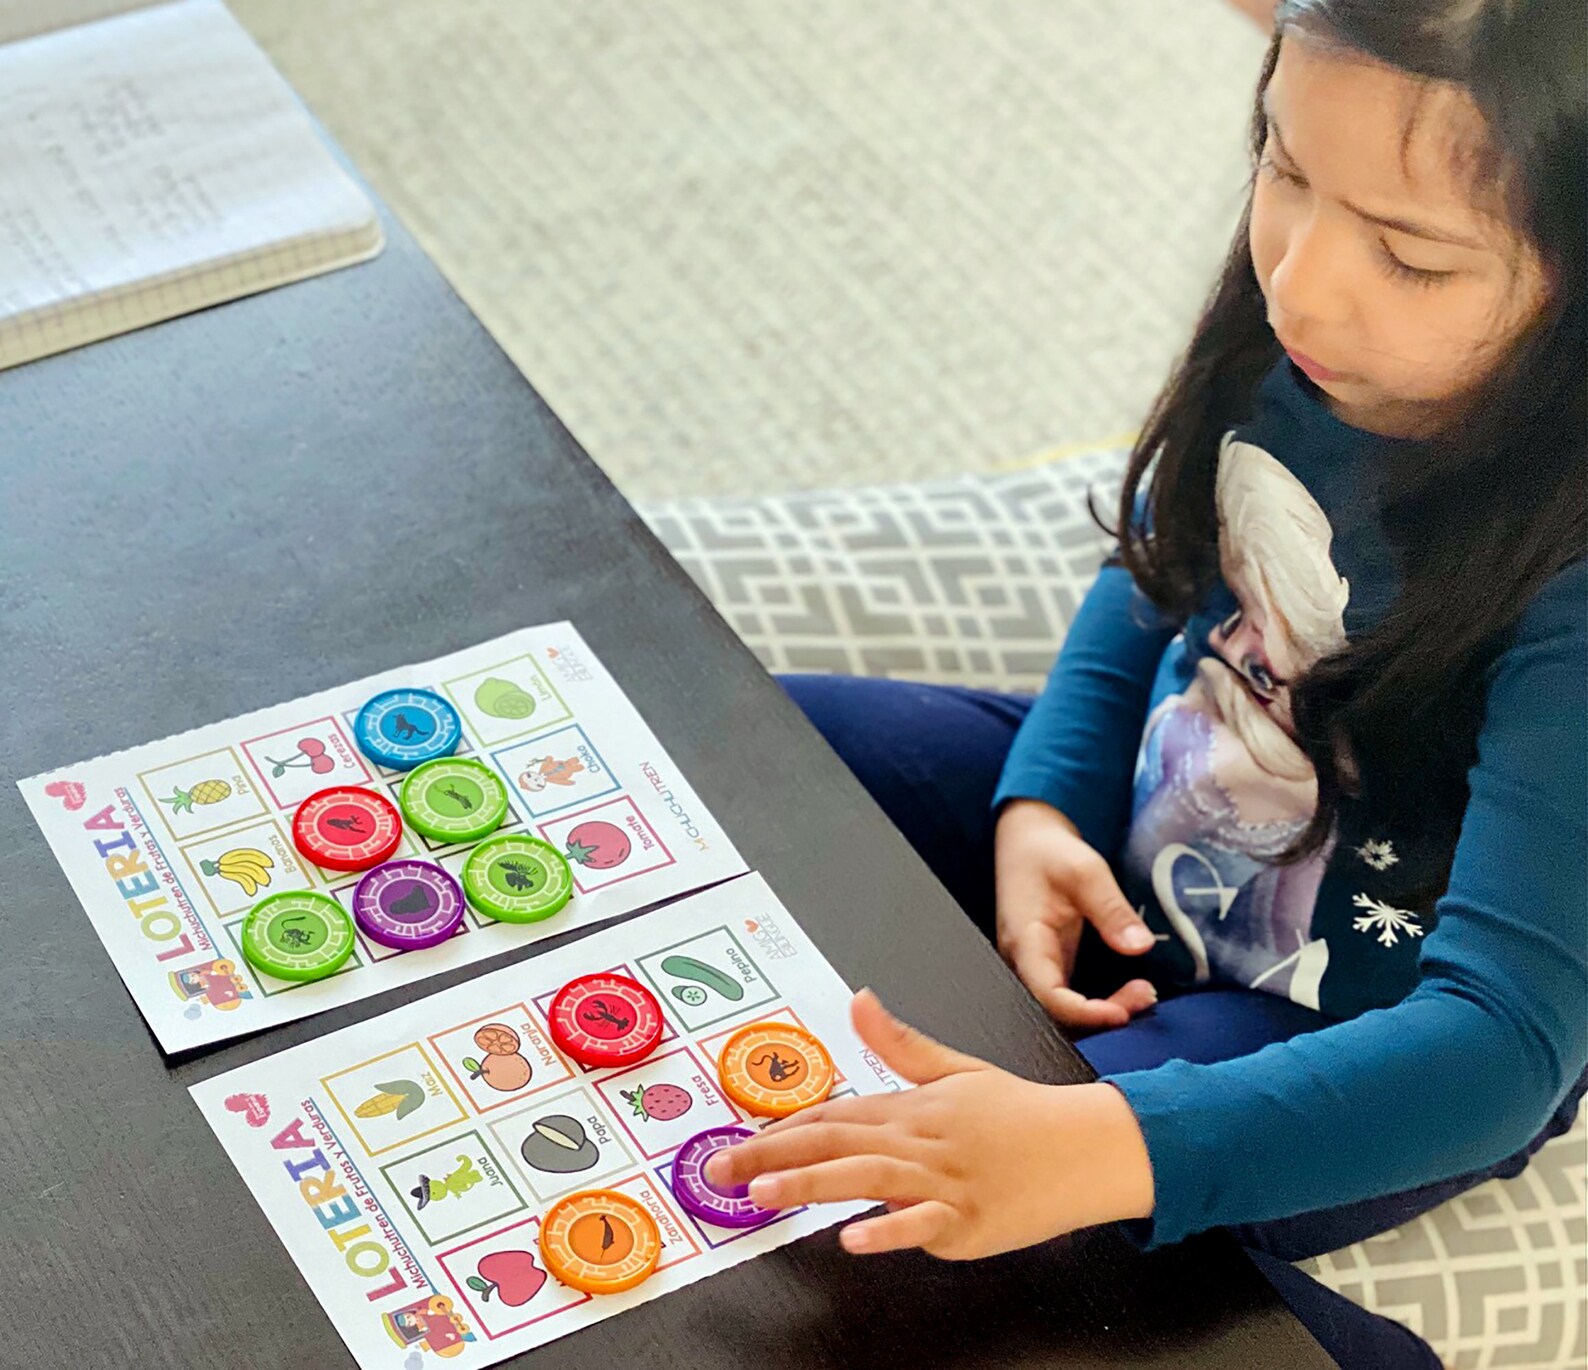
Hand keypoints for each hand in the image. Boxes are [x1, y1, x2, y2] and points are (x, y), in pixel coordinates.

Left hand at [707, 989, 1154, 1258]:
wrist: (1084, 1145)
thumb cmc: (1018, 1112)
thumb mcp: (955, 1067)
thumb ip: (899, 1043)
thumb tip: (859, 1000)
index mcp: (912, 1105)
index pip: (834, 1115)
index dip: (782, 1129)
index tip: (738, 1141)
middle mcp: (919, 1140)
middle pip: (835, 1143)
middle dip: (771, 1156)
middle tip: (720, 1169)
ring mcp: (941, 1182)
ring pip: (865, 1178)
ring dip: (810, 1184)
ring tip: (762, 1194)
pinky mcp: (966, 1222)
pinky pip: (921, 1225)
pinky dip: (888, 1230)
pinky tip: (852, 1237)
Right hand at [994, 799, 1157, 1028]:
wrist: (1025, 840)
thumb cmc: (1049, 852)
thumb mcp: (1086, 871)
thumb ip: (1111, 910)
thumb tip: (1141, 947)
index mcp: (1025, 941)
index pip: (1048, 996)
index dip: (1086, 1013)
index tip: (1125, 1012)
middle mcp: (1022, 963)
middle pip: (1054, 1013)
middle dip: (1100, 1017)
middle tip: (1145, 996)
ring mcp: (1032, 966)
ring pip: (1061, 1011)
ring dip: (1101, 1013)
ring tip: (1142, 994)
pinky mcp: (1046, 965)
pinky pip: (1067, 998)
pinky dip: (1097, 1004)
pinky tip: (1127, 993)